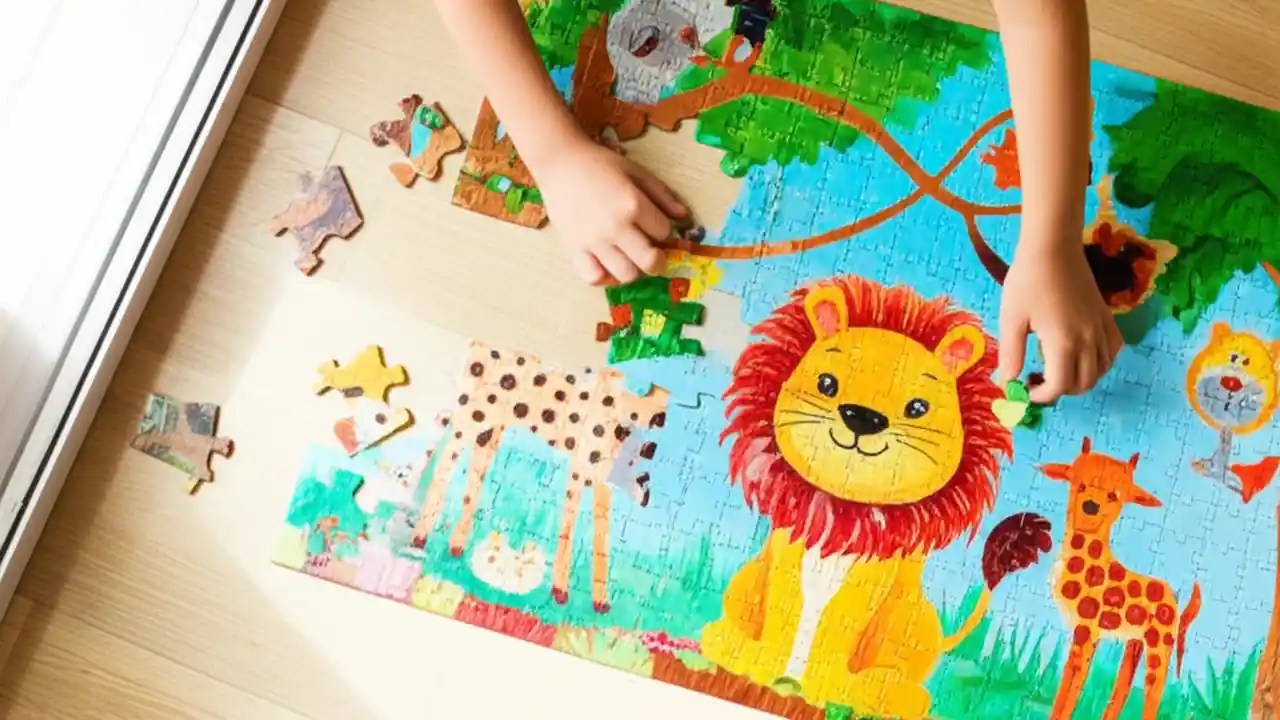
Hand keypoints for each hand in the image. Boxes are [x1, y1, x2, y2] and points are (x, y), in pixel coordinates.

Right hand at [534, 138, 686, 284]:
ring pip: (626, 275)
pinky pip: (594, 278)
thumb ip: (661, 195)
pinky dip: (605, 277)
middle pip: (650, 262)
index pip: (663, 232)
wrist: (559, 162)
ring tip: (630, 258)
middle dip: (658, 260)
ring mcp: (594, 242)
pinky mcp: (575, 250)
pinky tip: (608, 265)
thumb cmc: (599, 164)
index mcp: (633, 205)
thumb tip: (683, 216)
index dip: (663, 230)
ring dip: (634, 269)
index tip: (654, 225)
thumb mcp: (635, 172)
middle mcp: (615, 227)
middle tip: (654, 254)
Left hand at [998, 239, 1122, 403]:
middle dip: (1060, 390)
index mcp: (1063, 342)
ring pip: (1101, 370)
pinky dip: (1100, 361)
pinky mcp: (1106, 317)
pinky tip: (1080, 354)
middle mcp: (1088, 339)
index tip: (1024, 389)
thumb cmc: (1027, 280)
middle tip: (1037, 379)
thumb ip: (1011, 354)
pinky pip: (1113, 350)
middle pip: (1083, 384)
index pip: (1060, 386)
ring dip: (1080, 379)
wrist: (1053, 247)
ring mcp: (1101, 328)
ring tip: (1056, 368)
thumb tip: (1009, 383)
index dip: (1041, 396)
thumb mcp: (1011, 319)